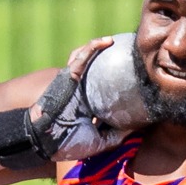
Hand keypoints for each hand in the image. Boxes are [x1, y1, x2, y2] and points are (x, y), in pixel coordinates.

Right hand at [30, 37, 131, 159]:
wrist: (45, 140)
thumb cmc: (68, 143)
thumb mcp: (99, 143)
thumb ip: (117, 135)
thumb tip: (139, 127)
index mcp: (90, 107)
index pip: (108, 93)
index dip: (122, 85)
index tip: (140, 81)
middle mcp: (84, 92)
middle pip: (101, 72)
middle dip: (115, 62)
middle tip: (134, 57)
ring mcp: (76, 82)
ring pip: (91, 60)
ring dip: (103, 49)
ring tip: (121, 42)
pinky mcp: (68, 75)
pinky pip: (82, 57)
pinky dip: (94, 47)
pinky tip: (108, 41)